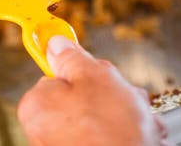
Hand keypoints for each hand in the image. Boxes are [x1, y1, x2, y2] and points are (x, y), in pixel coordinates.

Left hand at [18, 36, 170, 145]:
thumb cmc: (112, 133)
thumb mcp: (95, 77)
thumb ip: (73, 58)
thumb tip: (56, 44)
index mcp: (38, 105)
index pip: (60, 74)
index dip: (88, 72)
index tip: (103, 73)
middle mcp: (44, 131)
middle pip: (84, 97)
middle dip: (115, 96)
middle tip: (129, 100)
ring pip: (102, 119)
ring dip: (128, 117)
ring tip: (142, 125)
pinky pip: (109, 138)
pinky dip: (126, 136)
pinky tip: (142, 139)